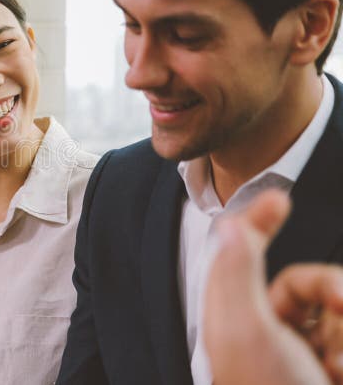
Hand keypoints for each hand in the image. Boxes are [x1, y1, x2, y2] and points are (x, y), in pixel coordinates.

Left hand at [203, 189, 342, 384]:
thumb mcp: (246, 328)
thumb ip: (238, 270)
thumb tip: (233, 221)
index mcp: (238, 321)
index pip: (246, 260)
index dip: (259, 224)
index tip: (278, 199)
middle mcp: (271, 337)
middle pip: (314, 285)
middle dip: (334, 290)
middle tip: (342, 304)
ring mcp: (306, 360)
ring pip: (342, 316)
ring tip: (337, 367)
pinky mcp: (332, 368)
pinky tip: (340, 370)